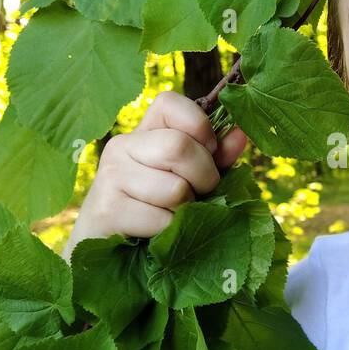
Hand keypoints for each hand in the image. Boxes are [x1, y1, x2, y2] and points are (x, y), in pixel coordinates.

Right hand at [62, 91, 247, 259]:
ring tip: (172, 214)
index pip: (170, 102)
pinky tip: (155, 232)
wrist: (106, 247)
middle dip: (203, 177)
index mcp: (143, 132)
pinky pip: (162, 219)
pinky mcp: (107, 209)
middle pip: (178, 147)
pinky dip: (170, 231)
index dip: (199, 125)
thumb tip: (242, 133)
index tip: (208, 151)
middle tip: (198, 194)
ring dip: (186, 210)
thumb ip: (215, 156)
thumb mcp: (189, 176)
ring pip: (175, 189)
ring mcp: (110, 176)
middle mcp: (121, 146)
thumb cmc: (156, 207)